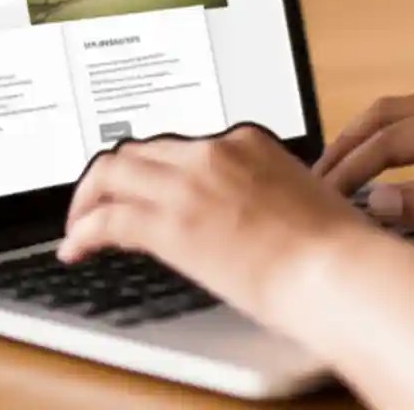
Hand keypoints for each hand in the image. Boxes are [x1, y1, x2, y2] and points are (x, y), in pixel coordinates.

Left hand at [59, 124, 378, 323]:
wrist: (338, 271)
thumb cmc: (334, 249)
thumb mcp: (298, 199)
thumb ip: (261, 195)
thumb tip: (244, 217)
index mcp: (246, 142)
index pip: (179, 146)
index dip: (151, 170)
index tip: (141, 189)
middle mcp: (213, 153)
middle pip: (138, 150)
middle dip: (111, 178)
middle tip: (97, 204)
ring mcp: (188, 185)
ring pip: (111, 174)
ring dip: (86, 199)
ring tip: (78, 226)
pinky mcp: (170, 225)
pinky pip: (107, 219)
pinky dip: (82, 232)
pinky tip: (75, 250)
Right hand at [315, 89, 413, 254]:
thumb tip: (378, 203)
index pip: (393, 138)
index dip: (354, 168)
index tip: (325, 195)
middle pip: (390, 112)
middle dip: (349, 143)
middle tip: (315, 179)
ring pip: (406, 115)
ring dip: (370, 140)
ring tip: (338, 173)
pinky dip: (395, 144)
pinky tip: (384, 168)